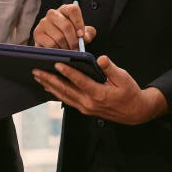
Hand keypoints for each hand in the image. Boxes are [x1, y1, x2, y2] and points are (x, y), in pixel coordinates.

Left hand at [32, 55, 167, 124]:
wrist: (135, 112)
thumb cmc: (130, 92)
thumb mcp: (124, 78)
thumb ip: (110, 68)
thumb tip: (100, 59)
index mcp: (99, 94)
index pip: (80, 81)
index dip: (68, 72)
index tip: (56, 64)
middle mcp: (89, 103)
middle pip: (66, 90)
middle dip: (50, 79)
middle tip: (36, 71)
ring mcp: (85, 108)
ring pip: (64, 96)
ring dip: (50, 86)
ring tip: (38, 77)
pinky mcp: (84, 109)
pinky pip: (67, 100)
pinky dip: (57, 93)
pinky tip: (49, 87)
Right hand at [33, 3, 96, 49]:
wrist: (53, 44)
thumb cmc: (69, 36)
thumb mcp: (81, 33)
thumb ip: (88, 33)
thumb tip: (85, 37)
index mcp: (65, 9)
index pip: (73, 10)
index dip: (79, 23)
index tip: (82, 35)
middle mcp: (53, 13)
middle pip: (66, 25)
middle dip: (73, 40)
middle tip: (76, 48)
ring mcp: (43, 23)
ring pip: (59, 37)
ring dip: (66, 47)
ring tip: (68, 51)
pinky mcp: (37, 33)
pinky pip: (51, 44)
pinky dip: (57, 50)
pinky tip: (59, 51)